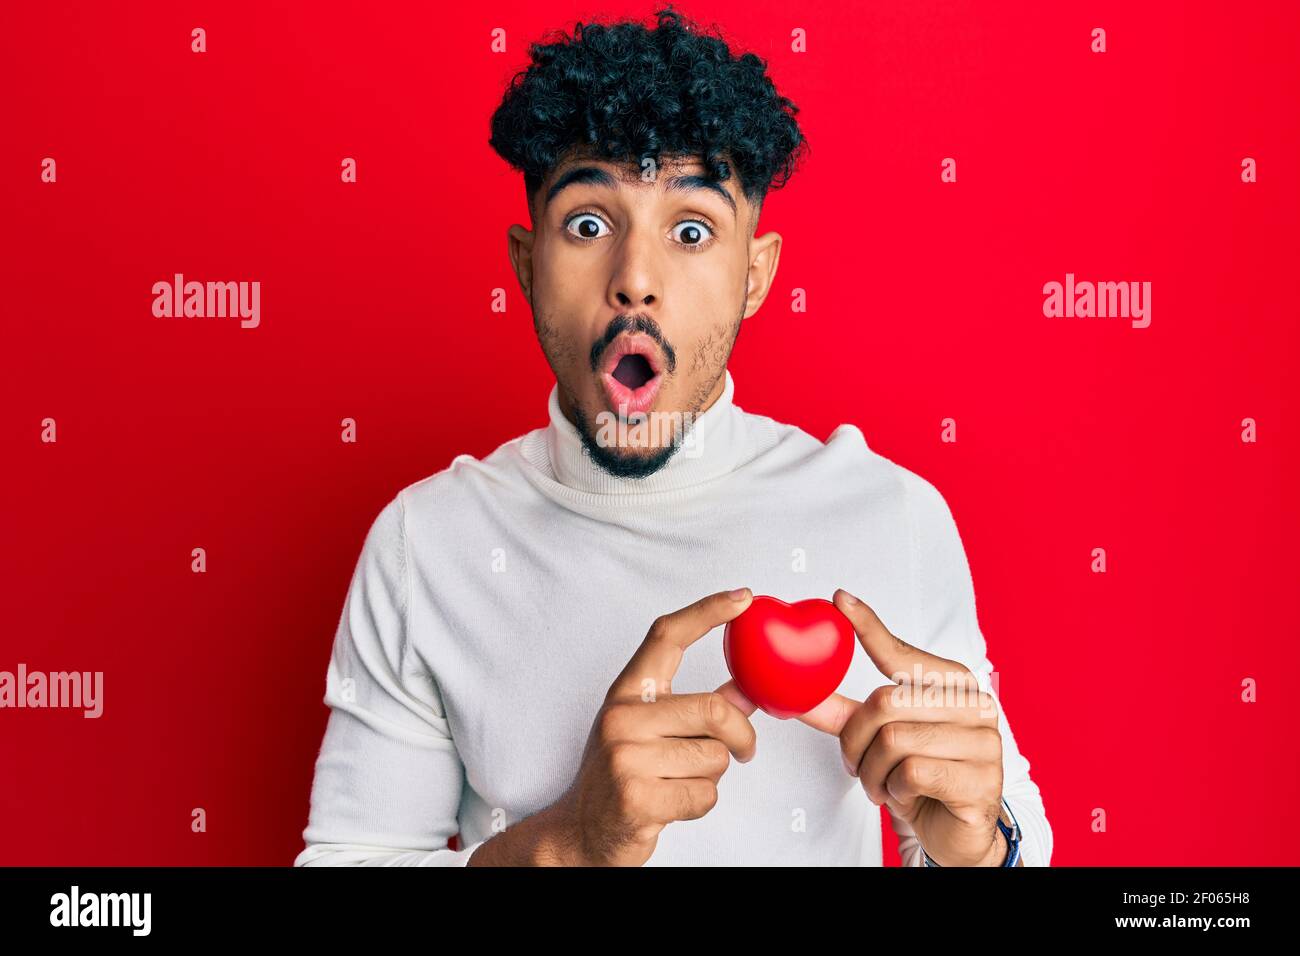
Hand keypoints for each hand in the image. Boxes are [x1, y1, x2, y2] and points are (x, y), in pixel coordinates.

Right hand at [550, 588, 759, 865]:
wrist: (581, 832)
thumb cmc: (623, 776)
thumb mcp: (651, 731)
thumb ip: (697, 709)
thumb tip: (747, 690)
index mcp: (627, 692)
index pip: (666, 636)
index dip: (708, 611)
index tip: (744, 597)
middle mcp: (621, 717)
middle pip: (715, 710)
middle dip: (740, 737)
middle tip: (744, 751)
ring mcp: (624, 756)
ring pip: (714, 758)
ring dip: (712, 776)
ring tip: (679, 782)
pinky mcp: (635, 798)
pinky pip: (704, 794)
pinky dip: (701, 803)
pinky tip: (672, 804)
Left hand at [795, 588, 1005, 865]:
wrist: (956, 833)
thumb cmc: (921, 778)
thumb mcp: (882, 741)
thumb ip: (847, 715)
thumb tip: (802, 694)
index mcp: (953, 684)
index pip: (903, 653)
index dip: (869, 627)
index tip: (840, 600)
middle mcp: (975, 705)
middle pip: (884, 703)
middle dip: (855, 742)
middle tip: (857, 765)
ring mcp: (985, 743)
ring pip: (893, 740)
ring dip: (872, 772)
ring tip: (881, 784)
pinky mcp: (982, 781)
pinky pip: (913, 772)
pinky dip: (894, 790)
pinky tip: (904, 795)